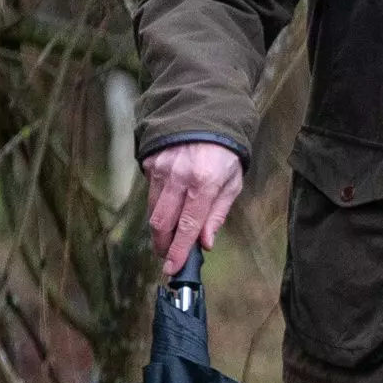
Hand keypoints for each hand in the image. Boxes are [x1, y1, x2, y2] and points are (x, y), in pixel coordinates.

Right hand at [144, 141, 245, 274]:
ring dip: (158, 230)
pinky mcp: (150, 163)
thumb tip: (205, 243)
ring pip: (152, 211)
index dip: (178, 251)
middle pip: (161, 223)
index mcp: (205, 182)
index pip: (188, 226)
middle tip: (168, 257)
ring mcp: (161, 169)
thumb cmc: (225, 152)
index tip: (172, 268)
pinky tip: (169, 206)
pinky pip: (150, 193)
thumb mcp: (232, 182)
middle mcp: (180, 177)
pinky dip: (158, 206)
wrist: (206, 114)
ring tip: (168, 238)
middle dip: (163, 245)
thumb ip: (218, 213)